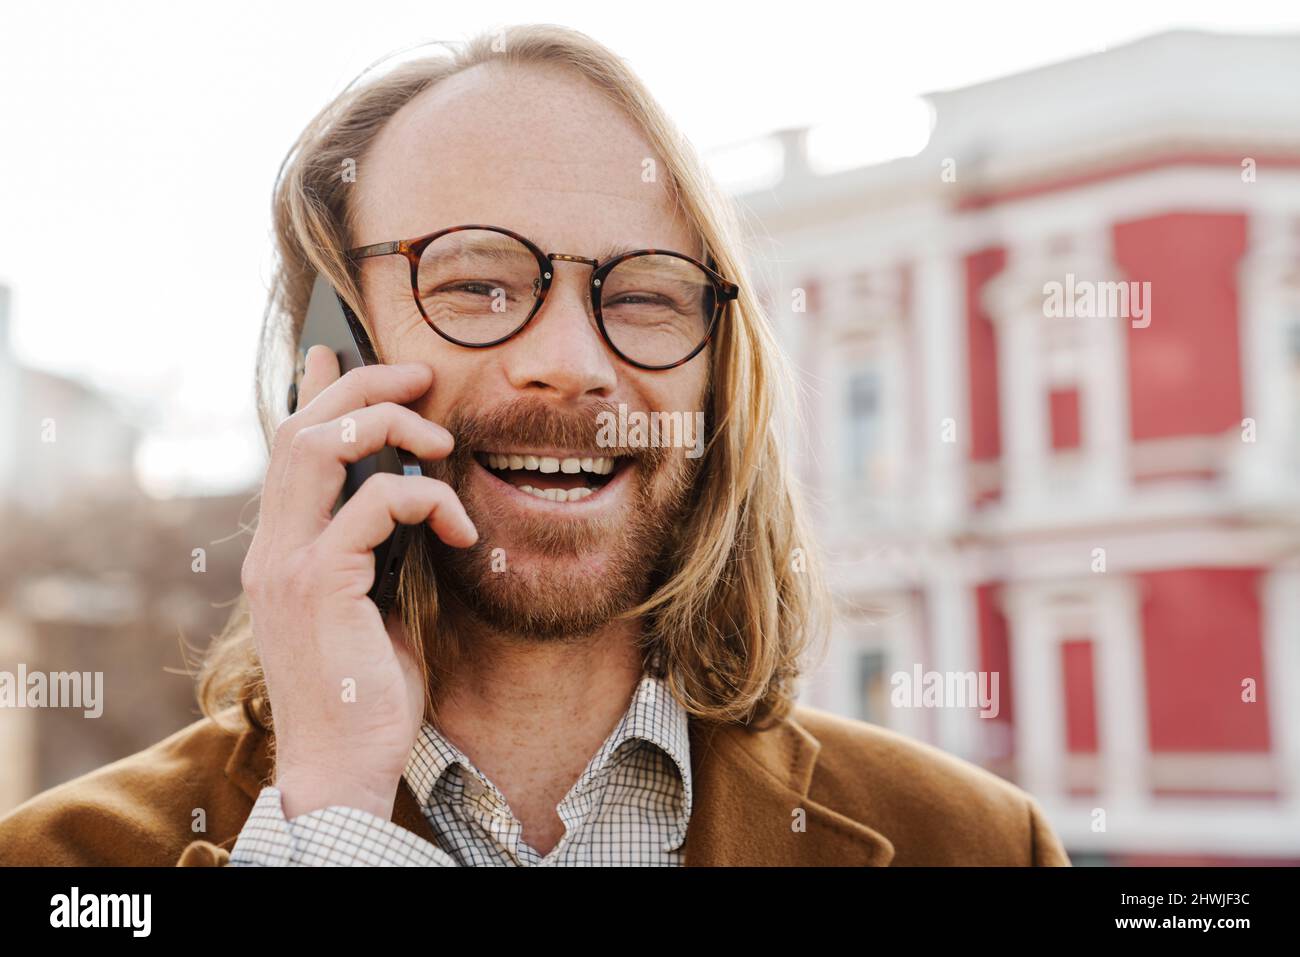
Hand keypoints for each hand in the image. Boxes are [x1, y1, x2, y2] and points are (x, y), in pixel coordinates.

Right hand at [240, 346, 475, 819]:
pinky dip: (428, 502)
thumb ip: (376, 547)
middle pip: (300, 429)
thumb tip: (405, 496)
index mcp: (281, 550)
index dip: (312, 393)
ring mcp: (286, 563)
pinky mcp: (319, 583)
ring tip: (441, 442)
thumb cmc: (366, 692)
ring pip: (320, 446)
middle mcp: (271, 548)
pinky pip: (375, 505)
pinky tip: (464, 533)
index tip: (337, 355)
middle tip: (420, 378)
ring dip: (387, 426)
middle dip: (362, 387)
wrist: (343, 764)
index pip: (287, 449)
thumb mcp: (372, 604)